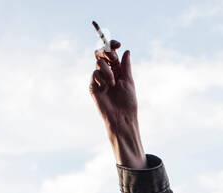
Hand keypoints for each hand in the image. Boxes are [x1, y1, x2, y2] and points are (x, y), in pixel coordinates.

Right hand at [89, 39, 145, 167]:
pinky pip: (94, 74)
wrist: (122, 117)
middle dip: (107, 53)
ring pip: (98, 63)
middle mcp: (107, 73)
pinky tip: (107, 87)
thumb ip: (126, 66)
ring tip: (113, 83)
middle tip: (113, 58)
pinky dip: (102, 78)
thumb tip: (126, 51)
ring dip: (107, 70)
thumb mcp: (128, 81)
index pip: (111, 53)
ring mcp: (99, 79)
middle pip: (101, 54)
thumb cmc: (128, 102)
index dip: (112, 45)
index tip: (118, 44)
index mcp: (117, 70)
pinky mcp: (93, 86)